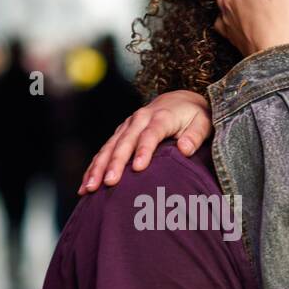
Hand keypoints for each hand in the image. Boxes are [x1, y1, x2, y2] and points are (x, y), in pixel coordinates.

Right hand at [78, 90, 210, 192]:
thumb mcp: (203, 123)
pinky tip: (85, 185)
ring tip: (90, 188)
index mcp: (161, 117)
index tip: (138, 168)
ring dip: (98, 167)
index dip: (144, 150)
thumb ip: (195, 136)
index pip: (150, 134)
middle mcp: (140, 119)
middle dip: (115, 163)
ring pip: (109, 147)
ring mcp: (127, 126)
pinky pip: (104, 150)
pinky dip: (94, 167)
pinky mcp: (120, 133)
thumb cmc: (194, 116)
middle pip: (125, 142)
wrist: (180, 100)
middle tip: (109, 183)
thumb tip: (185, 149)